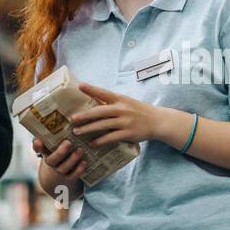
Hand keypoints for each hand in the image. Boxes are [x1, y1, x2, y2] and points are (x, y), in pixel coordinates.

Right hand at [33, 137, 87, 180]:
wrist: (60, 173)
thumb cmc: (60, 151)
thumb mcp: (56, 143)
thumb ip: (58, 133)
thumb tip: (69, 113)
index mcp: (47, 152)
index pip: (38, 149)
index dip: (37, 146)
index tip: (38, 140)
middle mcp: (51, 162)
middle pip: (52, 160)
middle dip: (60, 152)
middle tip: (68, 143)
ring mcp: (60, 171)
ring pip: (63, 168)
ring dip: (72, 159)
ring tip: (80, 150)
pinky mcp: (68, 178)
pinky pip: (73, 176)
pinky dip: (79, 170)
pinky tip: (84, 162)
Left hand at [71, 83, 185, 147]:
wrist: (157, 121)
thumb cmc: (139, 111)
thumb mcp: (127, 102)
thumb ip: (112, 103)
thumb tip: (93, 102)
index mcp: (120, 99)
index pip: (103, 93)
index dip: (92, 89)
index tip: (80, 86)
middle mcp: (122, 109)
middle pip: (99, 111)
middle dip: (84, 115)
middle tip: (72, 119)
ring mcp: (125, 121)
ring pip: (102, 125)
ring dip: (88, 129)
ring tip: (77, 132)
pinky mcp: (127, 133)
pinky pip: (110, 138)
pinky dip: (100, 141)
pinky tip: (91, 143)